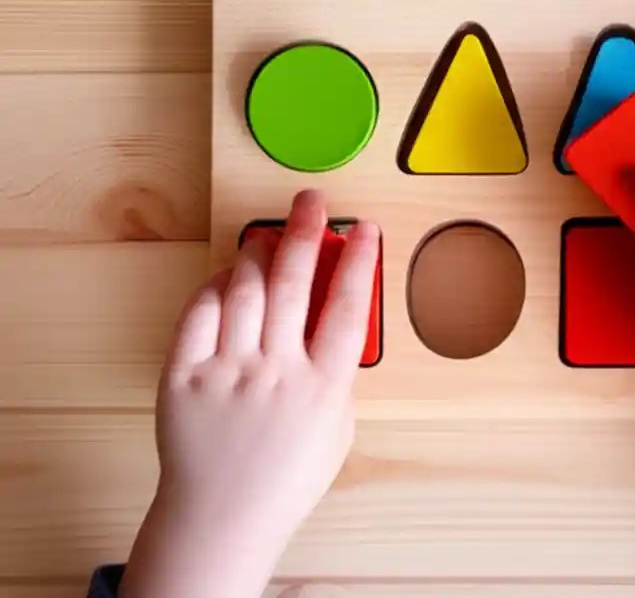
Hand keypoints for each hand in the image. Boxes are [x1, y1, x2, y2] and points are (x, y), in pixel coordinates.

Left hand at [121, 190, 379, 597]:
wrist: (222, 517)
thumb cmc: (285, 479)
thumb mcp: (336, 429)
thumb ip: (335, 376)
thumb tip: (330, 321)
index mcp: (323, 387)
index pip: (349, 307)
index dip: (361, 260)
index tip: (366, 229)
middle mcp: (277, 372)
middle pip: (296, 283)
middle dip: (307, 232)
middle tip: (311, 202)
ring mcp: (228, 371)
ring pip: (247, 290)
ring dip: (260, 252)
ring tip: (269, 235)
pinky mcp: (184, 376)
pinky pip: (200, 313)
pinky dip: (215, 288)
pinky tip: (228, 278)